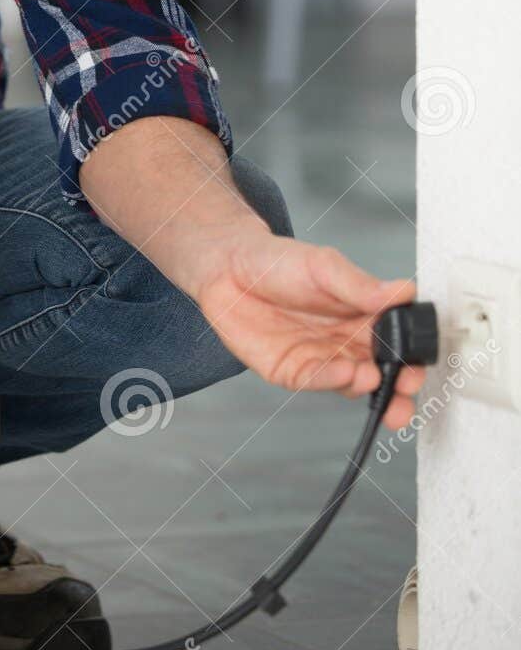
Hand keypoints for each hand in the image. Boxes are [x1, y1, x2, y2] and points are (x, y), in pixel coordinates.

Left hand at [190, 231, 425, 431]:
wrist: (227, 269)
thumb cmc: (279, 262)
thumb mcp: (324, 265)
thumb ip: (361, 285)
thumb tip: (405, 292)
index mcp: (364, 314)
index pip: (399, 338)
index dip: (414, 352)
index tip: (422, 359)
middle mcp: (348, 341)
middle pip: (384, 369)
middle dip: (401, 384)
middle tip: (408, 385)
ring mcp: (322, 358)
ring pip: (356, 382)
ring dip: (370, 386)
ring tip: (375, 378)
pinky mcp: (294, 371)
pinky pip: (319, 381)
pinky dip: (334, 380)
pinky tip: (347, 374)